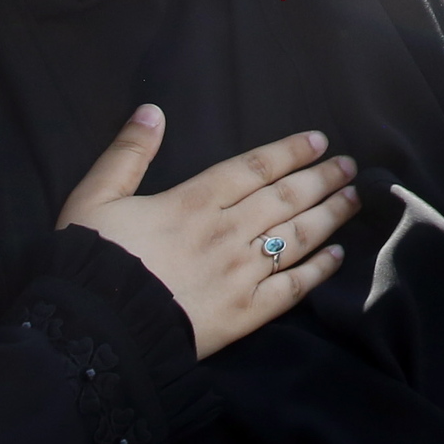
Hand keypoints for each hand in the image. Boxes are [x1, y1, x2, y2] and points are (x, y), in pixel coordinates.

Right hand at [57, 106, 359, 358]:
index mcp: (193, 202)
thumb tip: (151, 111)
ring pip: (298, 236)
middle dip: (322, 178)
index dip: (290, 151)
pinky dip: (318, 270)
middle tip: (350, 166)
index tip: (320, 140)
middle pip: (286, 198)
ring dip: (330, 214)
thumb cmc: (90, 262)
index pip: (255, 167)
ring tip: (353, 198)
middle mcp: (227, 232)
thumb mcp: (94, 198)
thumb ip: (127, 153)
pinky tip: (337, 257)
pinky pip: (292, 288)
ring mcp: (241, 273)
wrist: (93, 332)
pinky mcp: (244, 314)